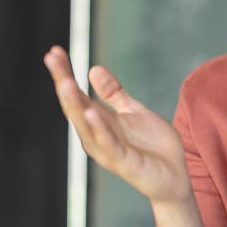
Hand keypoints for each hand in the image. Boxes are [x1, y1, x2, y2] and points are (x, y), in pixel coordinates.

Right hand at [44, 46, 190, 203]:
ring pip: (86, 125)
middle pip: (75, 106)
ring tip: (65, 82)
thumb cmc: (152, 146)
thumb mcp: (134, 112)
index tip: (54, 51)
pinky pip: (108, 144)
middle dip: (63, 82)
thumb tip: (93, 69)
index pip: (77, 95)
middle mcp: (97, 135)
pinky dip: (99, 128)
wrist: (174, 175)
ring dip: (75, 104)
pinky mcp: (123, 162)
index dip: (65, 73)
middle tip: (52, 58)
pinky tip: (92, 111)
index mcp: (98, 122)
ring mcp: (107, 150)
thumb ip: (114, 93)